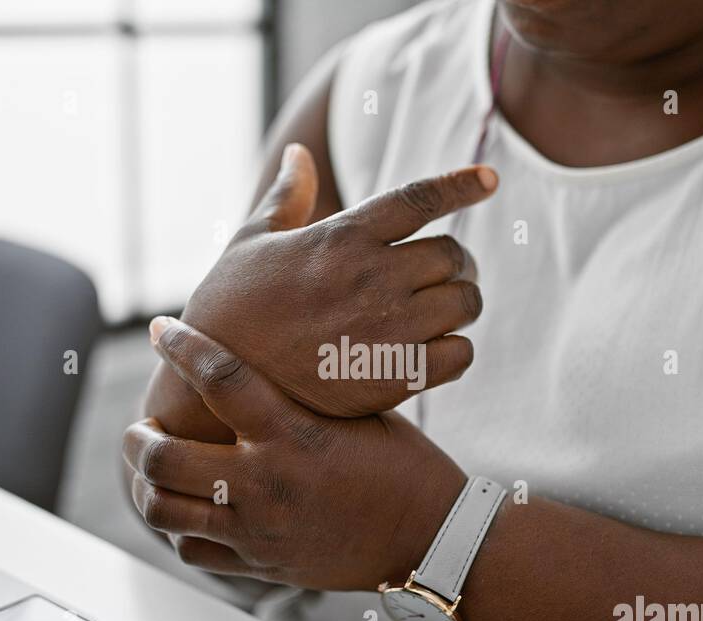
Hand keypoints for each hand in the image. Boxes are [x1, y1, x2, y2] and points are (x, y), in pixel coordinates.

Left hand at [123, 318, 466, 590]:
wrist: (429, 537)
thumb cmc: (402, 467)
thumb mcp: (358, 414)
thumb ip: (301, 396)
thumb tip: (264, 357)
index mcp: (294, 433)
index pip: (219, 377)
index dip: (182, 346)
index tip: (161, 330)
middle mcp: (267, 481)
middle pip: (165, 455)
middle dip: (139, 435)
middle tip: (141, 426)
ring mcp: (258, 529)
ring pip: (165, 509)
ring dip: (146, 483)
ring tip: (151, 469)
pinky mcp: (261, 564)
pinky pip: (192, 550)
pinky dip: (178, 529)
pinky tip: (186, 511)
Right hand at [181, 143, 497, 417]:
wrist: (213, 385)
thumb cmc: (227, 308)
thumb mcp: (249, 242)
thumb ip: (287, 197)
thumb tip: (297, 153)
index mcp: (341, 237)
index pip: (419, 200)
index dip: (461, 186)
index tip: (489, 182)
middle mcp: (370, 278)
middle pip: (453, 255)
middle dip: (458, 264)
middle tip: (449, 275)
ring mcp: (385, 329)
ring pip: (464, 304)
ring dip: (462, 305)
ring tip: (446, 312)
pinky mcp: (391, 379)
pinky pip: (459, 355)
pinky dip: (457, 350)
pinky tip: (437, 351)